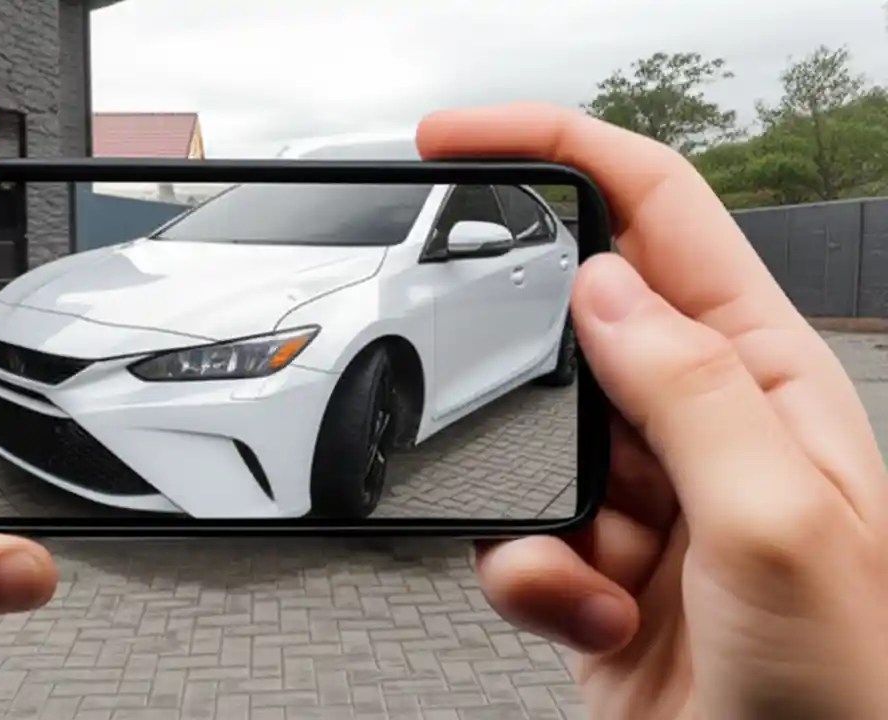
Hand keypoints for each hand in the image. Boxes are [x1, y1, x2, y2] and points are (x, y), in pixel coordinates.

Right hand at [418, 104, 887, 718]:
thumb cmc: (846, 693)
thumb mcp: (777, 522)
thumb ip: (686, 389)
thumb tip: (602, 290)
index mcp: (763, 376)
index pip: (656, 213)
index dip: (558, 151)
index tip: (461, 139)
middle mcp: (701, 425)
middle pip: (570, 325)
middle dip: (519, 364)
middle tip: (503, 411)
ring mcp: (643, 497)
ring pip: (522, 442)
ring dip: (532, 513)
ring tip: (595, 573)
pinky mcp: (593, 564)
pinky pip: (513, 534)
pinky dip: (530, 579)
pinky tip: (593, 616)